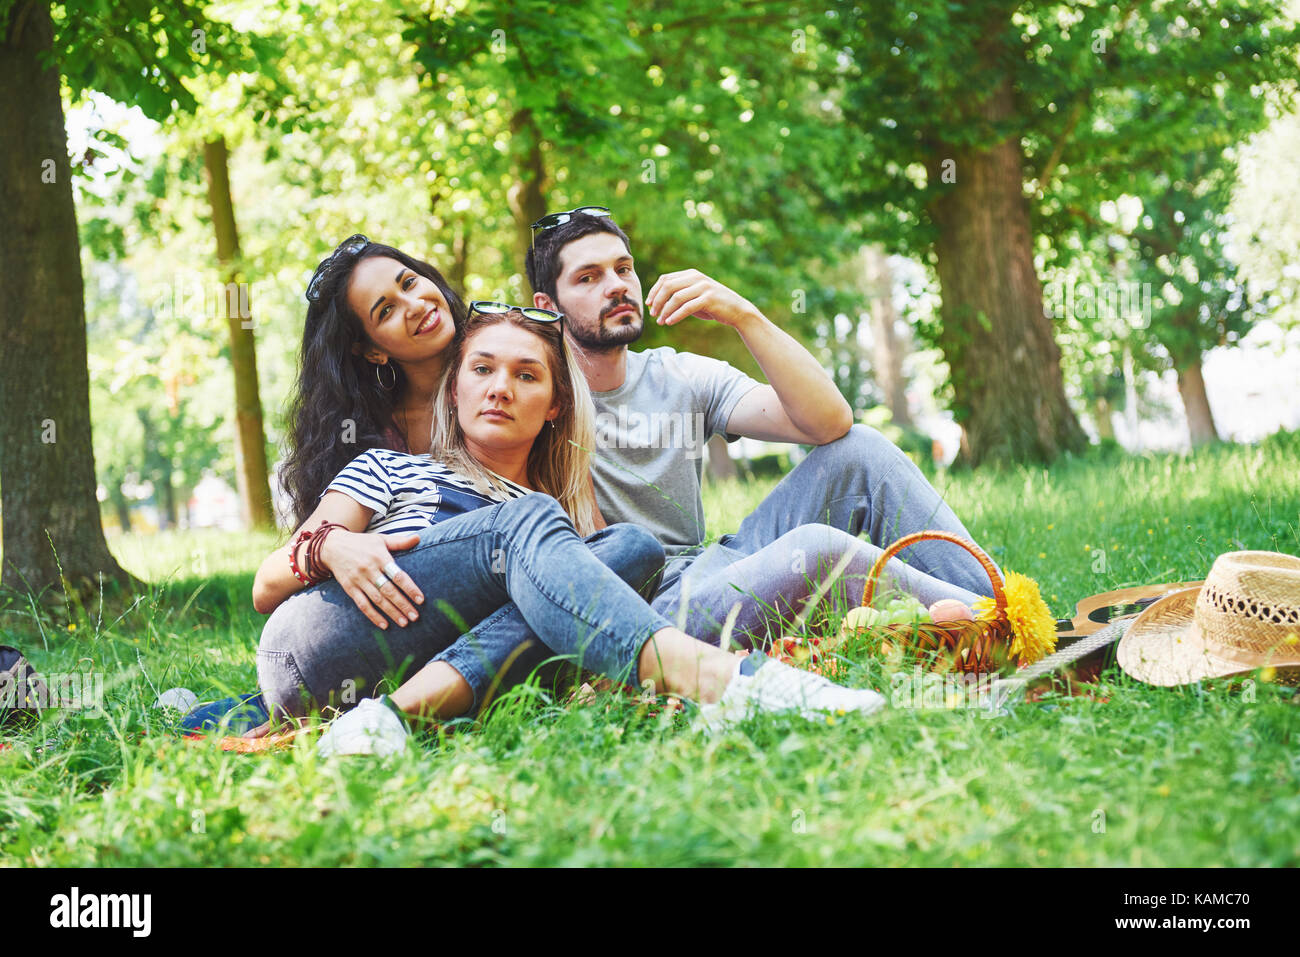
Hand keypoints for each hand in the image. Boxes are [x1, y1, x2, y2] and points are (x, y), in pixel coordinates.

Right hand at [316, 529, 423, 629]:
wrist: (332, 546)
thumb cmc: (361, 543)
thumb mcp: (380, 539)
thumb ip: (400, 542)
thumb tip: (418, 538)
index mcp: (380, 557)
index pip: (398, 575)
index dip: (410, 588)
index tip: (421, 600)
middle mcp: (369, 570)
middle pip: (389, 591)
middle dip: (403, 605)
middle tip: (415, 617)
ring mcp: (358, 580)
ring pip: (377, 600)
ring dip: (391, 612)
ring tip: (404, 623)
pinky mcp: (349, 588)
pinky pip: (362, 604)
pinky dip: (373, 616)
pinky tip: (384, 625)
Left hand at [645, 269, 760, 328]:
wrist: (737, 311)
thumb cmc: (713, 306)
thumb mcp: (695, 297)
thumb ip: (679, 295)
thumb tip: (656, 303)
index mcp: (691, 274)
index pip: (665, 279)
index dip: (654, 291)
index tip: (648, 304)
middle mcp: (697, 277)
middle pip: (668, 286)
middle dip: (657, 301)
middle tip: (653, 314)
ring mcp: (703, 287)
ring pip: (676, 297)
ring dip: (665, 310)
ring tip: (660, 321)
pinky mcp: (709, 299)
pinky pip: (687, 307)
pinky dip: (676, 315)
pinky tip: (669, 322)